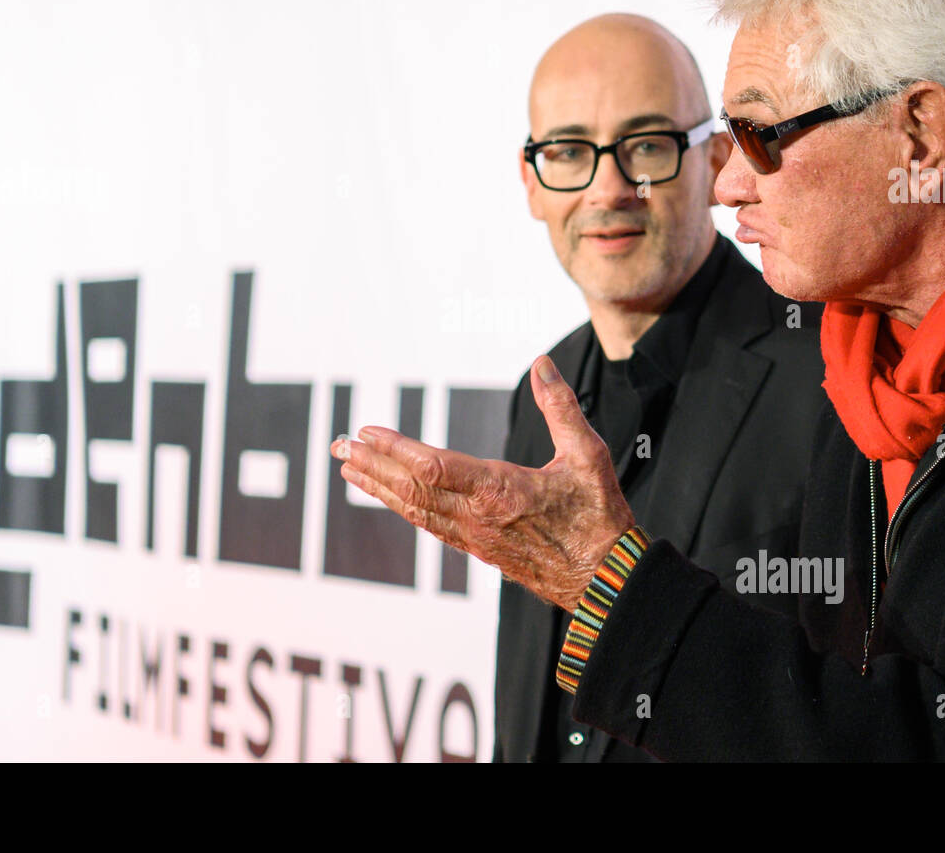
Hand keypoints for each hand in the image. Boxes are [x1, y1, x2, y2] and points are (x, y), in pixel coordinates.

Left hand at [329, 355, 633, 610]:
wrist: (605, 580)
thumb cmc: (599, 518)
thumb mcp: (588, 454)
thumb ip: (560, 407)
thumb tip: (542, 365)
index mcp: (500, 491)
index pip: (432, 467)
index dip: (395, 449)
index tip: (367, 432)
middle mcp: (478, 517)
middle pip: (411, 489)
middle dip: (371, 466)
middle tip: (339, 447)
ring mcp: (474, 537)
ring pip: (415, 510)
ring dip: (379, 488)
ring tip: (350, 470)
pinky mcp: (478, 550)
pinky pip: (430, 525)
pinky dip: (404, 507)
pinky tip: (391, 497)